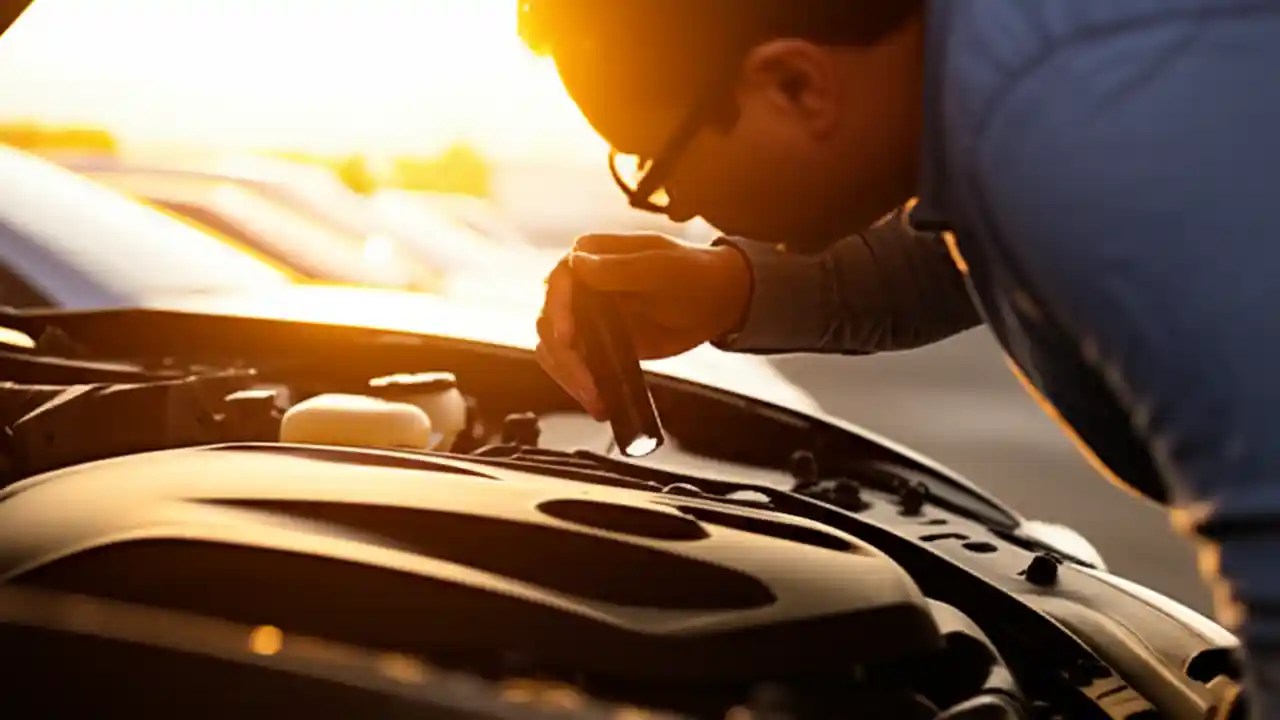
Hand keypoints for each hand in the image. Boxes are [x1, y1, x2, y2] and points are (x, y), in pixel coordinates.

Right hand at [536, 233, 750, 419]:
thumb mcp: (662, 267)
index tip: (567, 338)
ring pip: (557, 350)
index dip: (557, 310)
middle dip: (565, 358)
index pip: (558, 283)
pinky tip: (600, 404)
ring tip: (597, 402)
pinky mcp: (598, 344)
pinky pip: (577, 366)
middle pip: (550, 322)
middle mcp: (580, 286)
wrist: (719, 301)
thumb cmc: (693, 273)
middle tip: (588, 386)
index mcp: (591, 256)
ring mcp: (587, 317)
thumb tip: (577, 264)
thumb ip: (620, 268)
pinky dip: (582, 385)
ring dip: (570, 378)